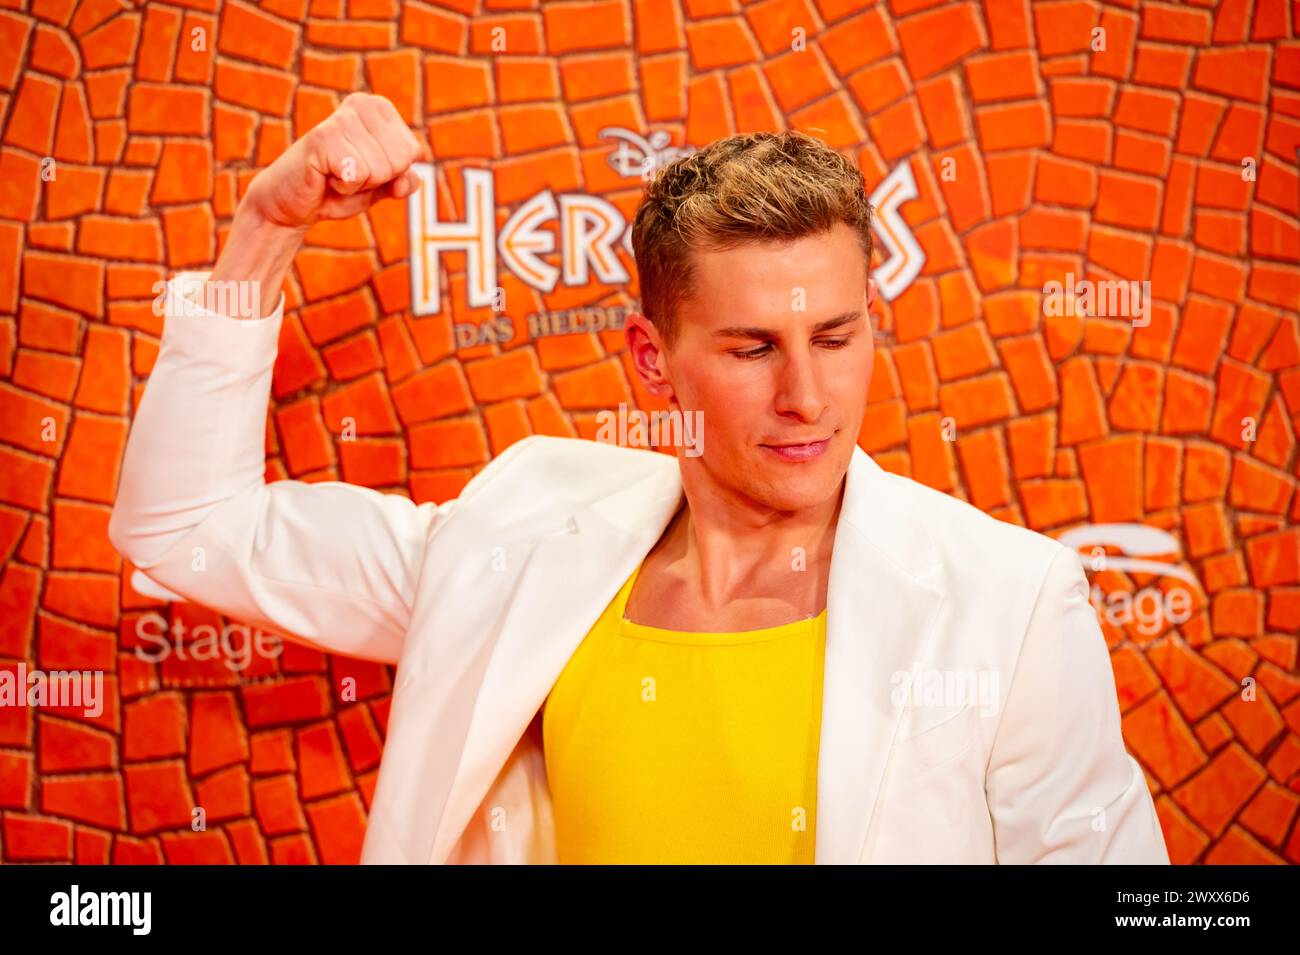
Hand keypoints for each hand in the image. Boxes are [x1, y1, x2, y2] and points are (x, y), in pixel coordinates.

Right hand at [243, 92, 431, 228]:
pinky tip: (326, 176)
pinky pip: (359, 175)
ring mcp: (342, 118)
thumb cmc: (338, 188)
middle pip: (400, 161)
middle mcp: (362, 103)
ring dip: (359, 184)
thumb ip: (404, 181)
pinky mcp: (323, 137)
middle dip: (377, 179)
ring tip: (335, 174)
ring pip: (381, 170)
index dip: (392, 173)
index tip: (364, 168)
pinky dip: (345, 187)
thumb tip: (404, 180)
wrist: (293, 203)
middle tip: (348, 173)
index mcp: (379, 108)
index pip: (413, 151)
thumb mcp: (382, 186)